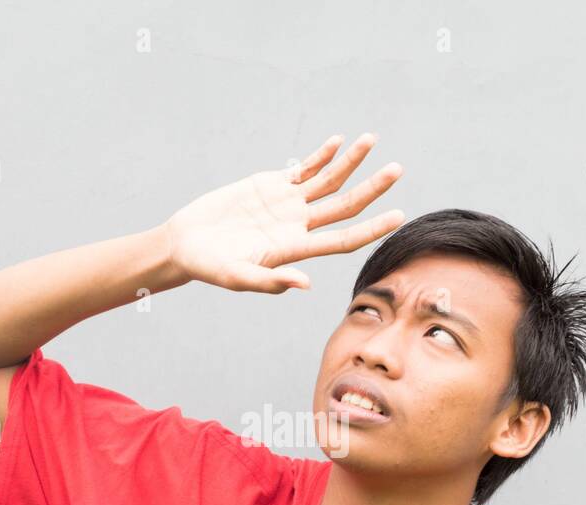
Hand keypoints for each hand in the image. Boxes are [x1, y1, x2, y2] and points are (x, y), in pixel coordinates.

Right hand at [163, 133, 404, 293]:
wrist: (186, 244)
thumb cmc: (209, 267)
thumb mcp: (237, 277)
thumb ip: (269, 281)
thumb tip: (304, 284)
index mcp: (296, 248)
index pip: (343, 239)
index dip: (372, 228)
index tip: (398, 216)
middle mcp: (298, 225)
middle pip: (345, 206)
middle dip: (372, 188)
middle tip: (397, 170)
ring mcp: (287, 204)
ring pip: (328, 181)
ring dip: (351, 162)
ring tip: (371, 139)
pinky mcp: (271, 186)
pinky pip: (304, 168)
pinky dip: (322, 155)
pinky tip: (339, 142)